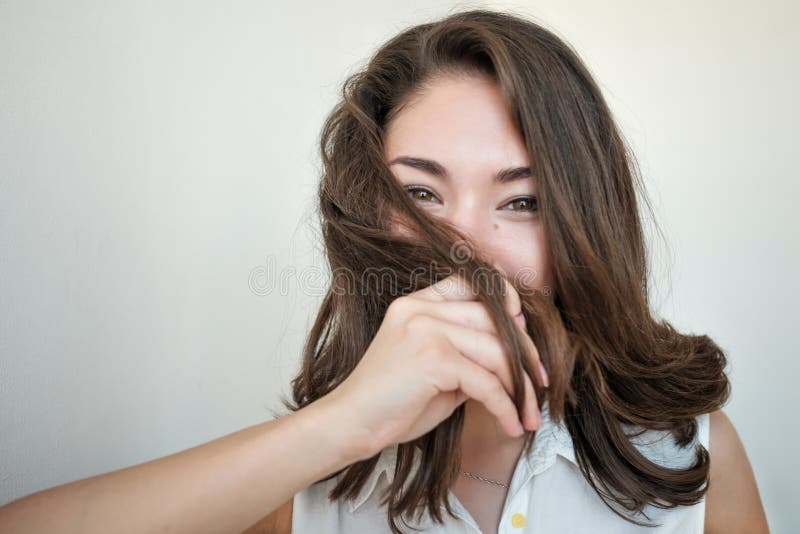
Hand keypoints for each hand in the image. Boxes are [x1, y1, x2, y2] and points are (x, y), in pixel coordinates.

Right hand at [320, 272, 548, 460]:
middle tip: (539, 383)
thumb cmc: (390, 403)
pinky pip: (486, 382)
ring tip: (527, 416)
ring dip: (519, 387)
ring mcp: (427, 329)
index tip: (524, 329)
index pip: (470, 283)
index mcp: (416, 304)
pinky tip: (510, 425)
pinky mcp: (433, 357)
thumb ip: (467, 356)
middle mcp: (421, 308)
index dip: (504, 298)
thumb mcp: (434, 371)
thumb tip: (513, 359)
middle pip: (494, 319)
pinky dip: (505, 406)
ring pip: (496, 351)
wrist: (349, 423)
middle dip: (524, 354)